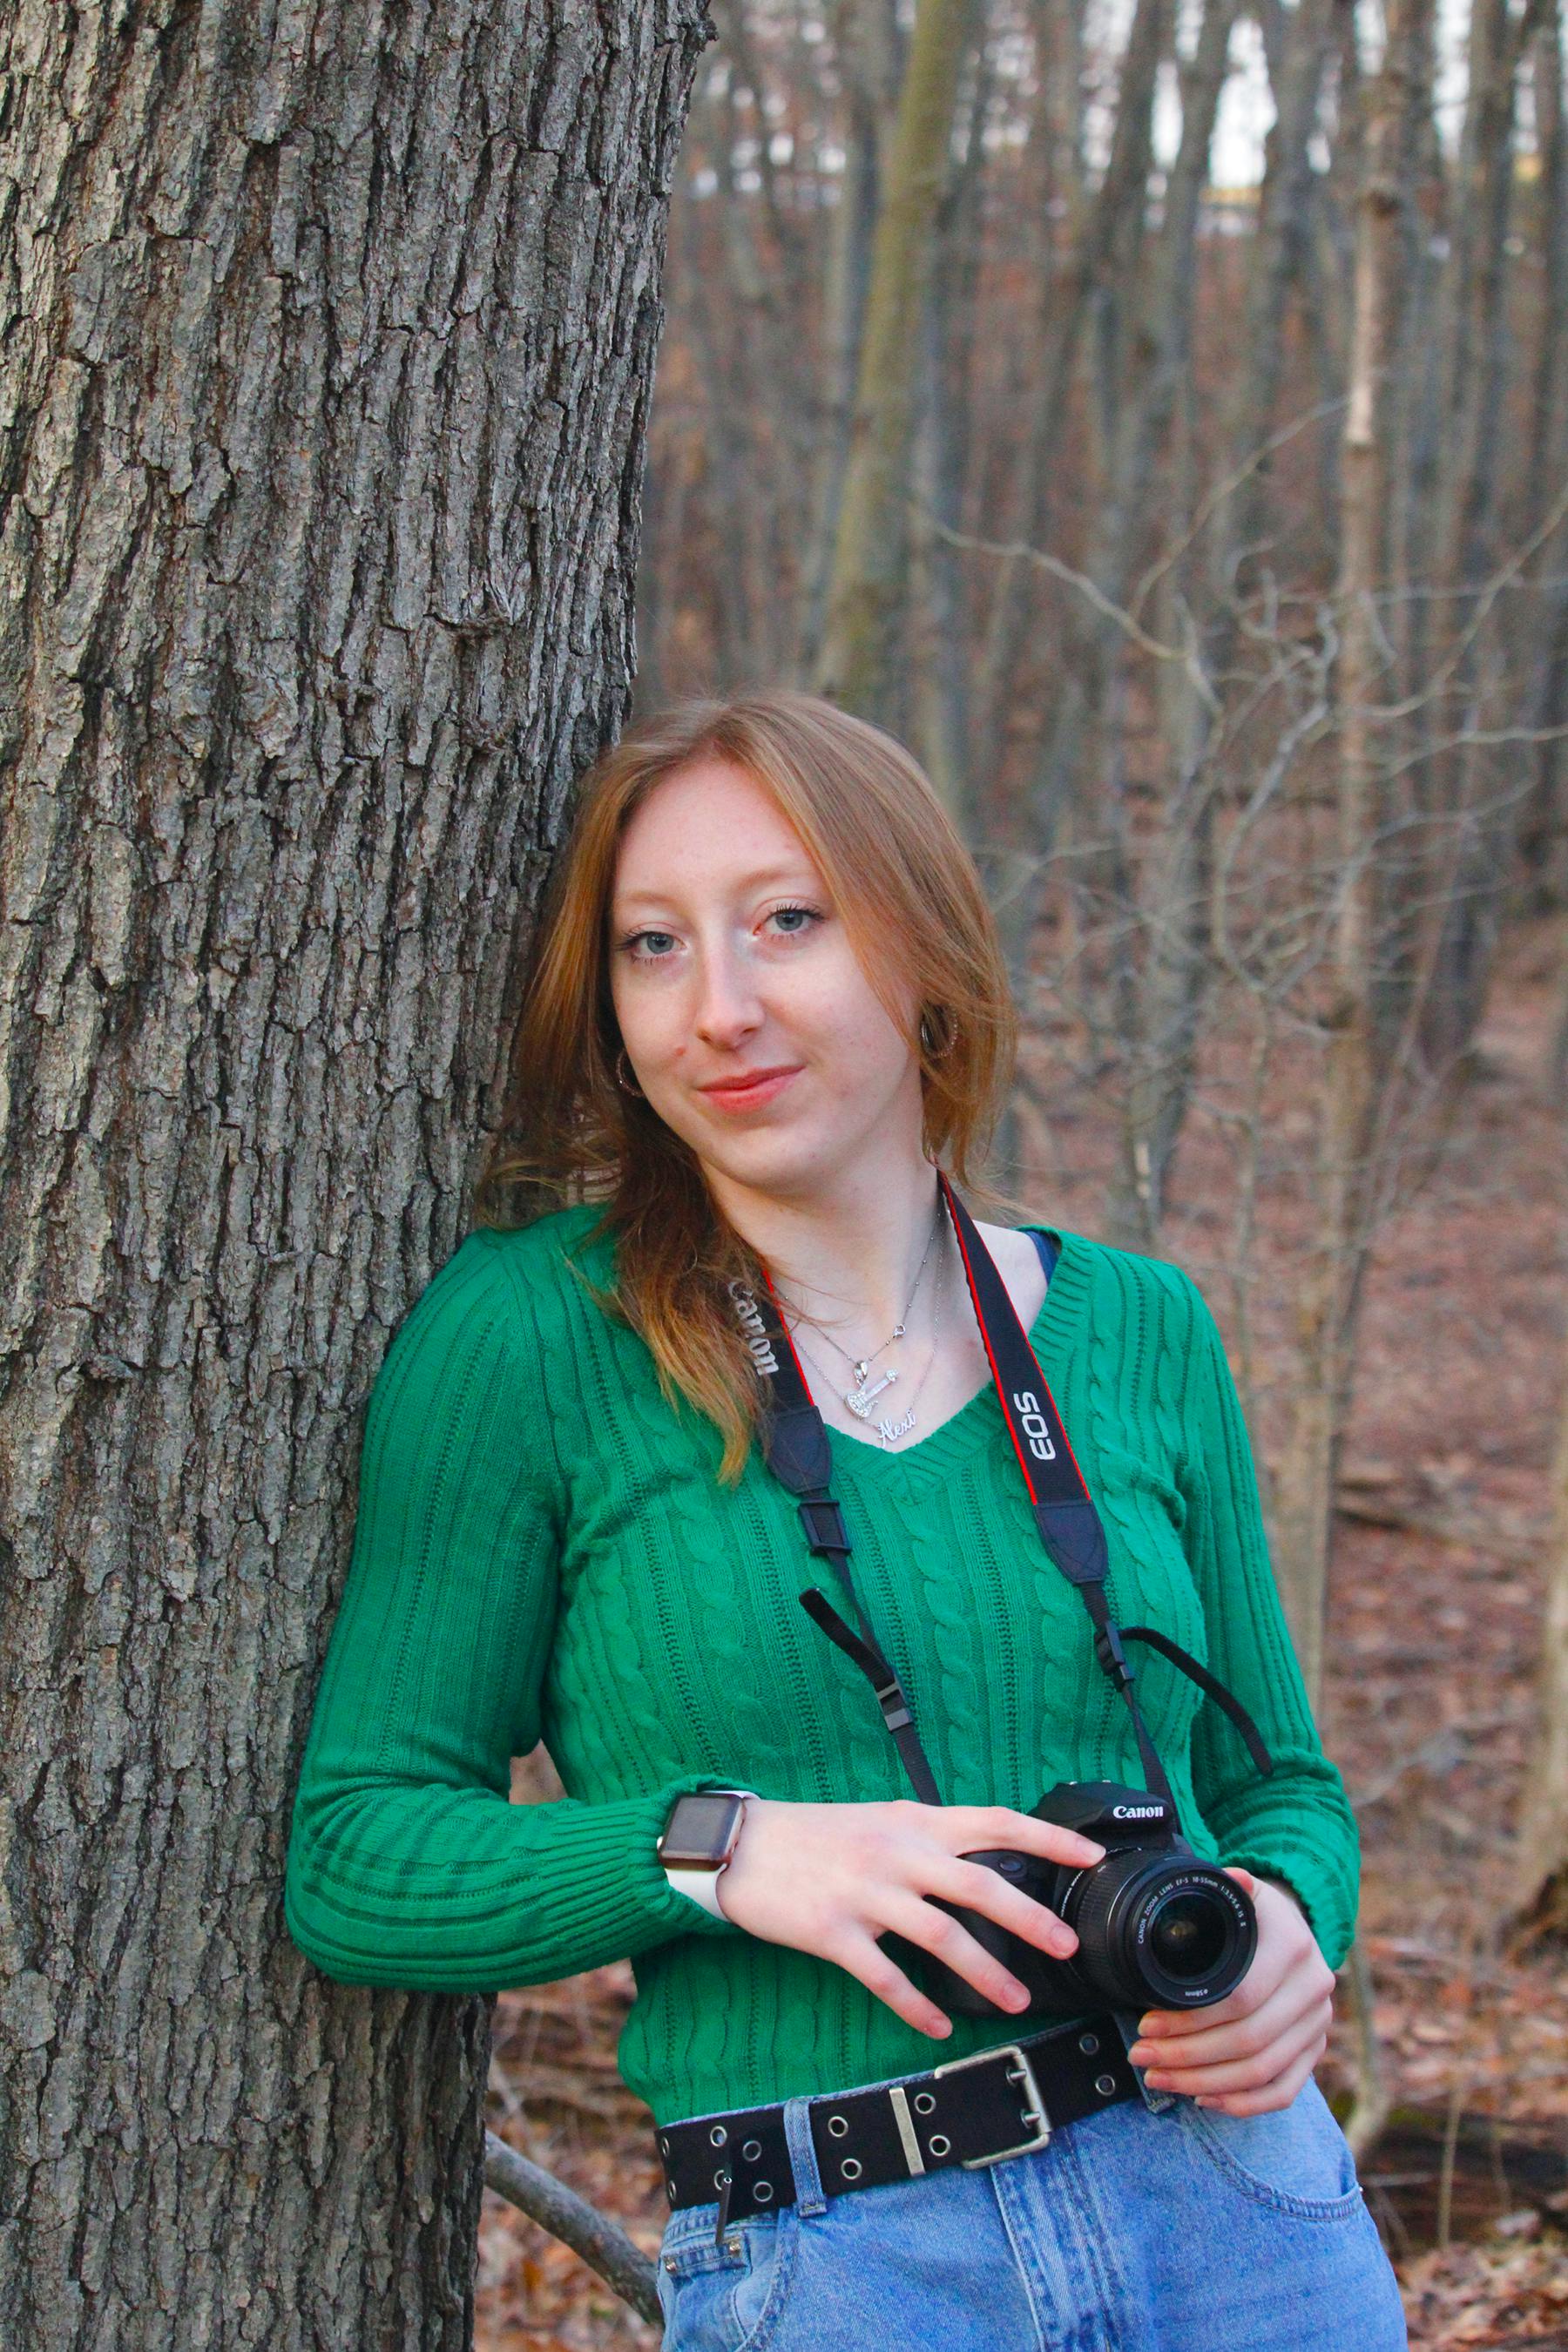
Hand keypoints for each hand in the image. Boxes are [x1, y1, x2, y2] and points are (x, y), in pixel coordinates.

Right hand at [714, 1796, 1104, 2037]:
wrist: (742, 1846)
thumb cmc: (816, 1836)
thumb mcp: (880, 1820)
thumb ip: (928, 1839)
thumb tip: (982, 1863)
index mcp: (914, 1822)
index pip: (995, 1821)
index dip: (1048, 1838)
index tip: (1091, 1855)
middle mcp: (897, 1853)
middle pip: (980, 1885)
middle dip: (1030, 1918)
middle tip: (1066, 1947)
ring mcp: (866, 1893)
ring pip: (942, 1936)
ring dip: (986, 1972)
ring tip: (1017, 2001)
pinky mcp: (835, 1931)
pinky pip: (886, 1976)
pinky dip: (917, 2004)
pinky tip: (939, 2026)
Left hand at [1126, 1871, 1334, 2114]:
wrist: (1293, 1930)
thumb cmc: (1254, 1915)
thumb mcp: (1242, 1893)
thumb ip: (1231, 1887)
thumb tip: (1231, 1875)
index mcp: (1293, 1945)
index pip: (1240, 1997)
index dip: (1191, 2019)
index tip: (1148, 2024)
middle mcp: (1314, 1987)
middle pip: (1249, 2041)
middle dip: (1188, 2056)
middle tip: (1143, 2056)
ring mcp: (1318, 2024)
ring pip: (1263, 2072)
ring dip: (1205, 2083)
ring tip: (1160, 2077)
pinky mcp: (1315, 2051)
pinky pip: (1283, 2091)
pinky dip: (1242, 2103)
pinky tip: (1203, 2098)